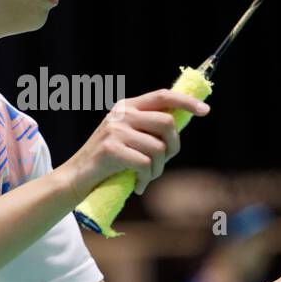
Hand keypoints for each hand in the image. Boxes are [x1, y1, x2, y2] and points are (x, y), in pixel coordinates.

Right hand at [57, 89, 209, 200]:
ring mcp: (115, 130)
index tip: (205, 111)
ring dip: (157, 169)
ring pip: (158, 148)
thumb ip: (148, 129)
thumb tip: (179, 127)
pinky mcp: (111, 149)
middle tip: (162, 163)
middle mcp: (122, 114)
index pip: (163, 96)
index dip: (186, 102)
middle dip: (173, 147)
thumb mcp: (128, 138)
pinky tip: (138, 185)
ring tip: (146, 178)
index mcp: (127, 106)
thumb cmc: (108, 162)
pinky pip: (145, 163)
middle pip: (167, 123)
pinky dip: (146, 178)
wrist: (76, 179)